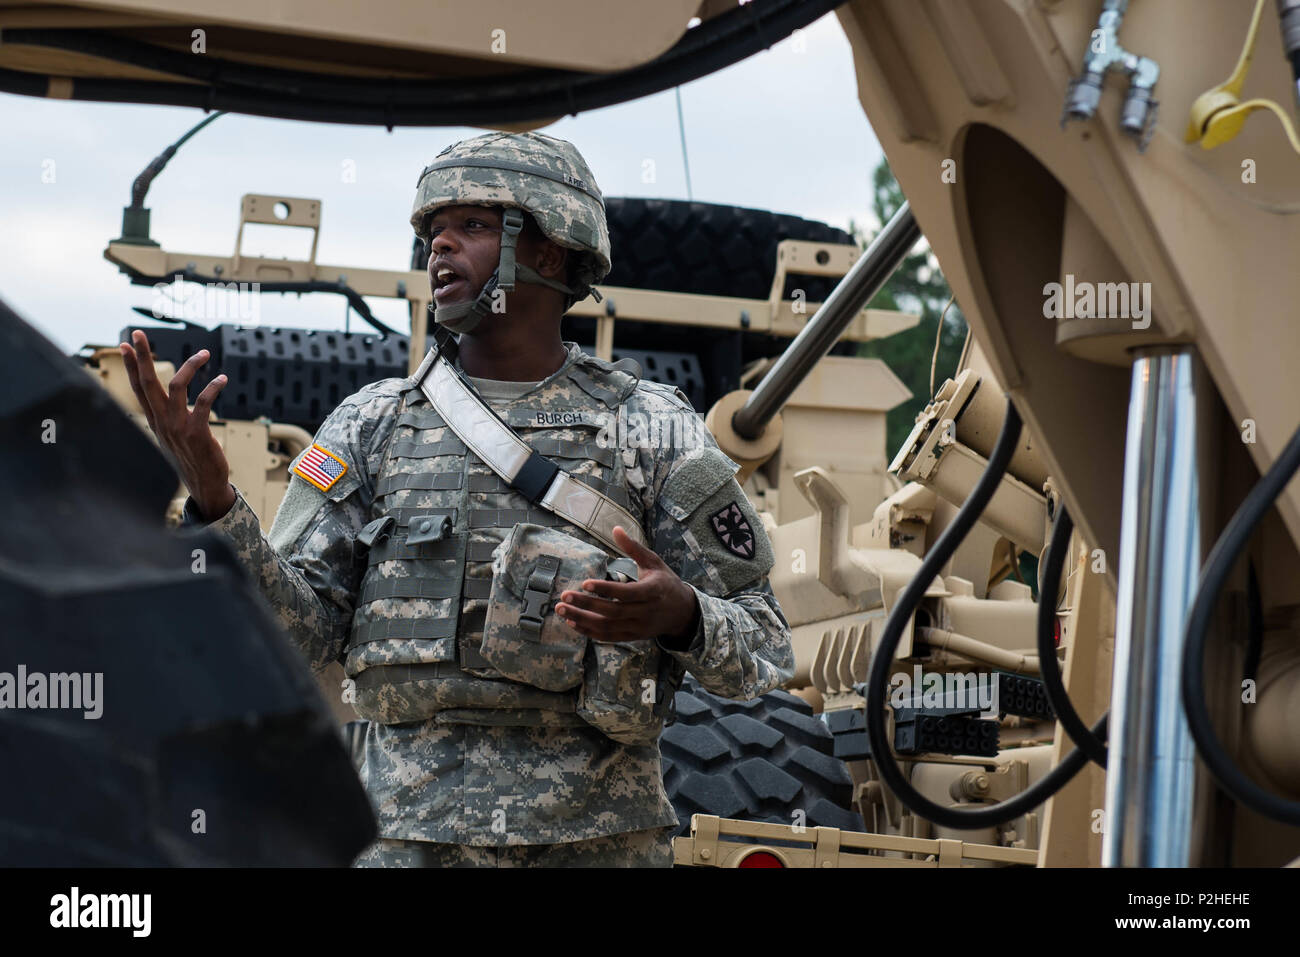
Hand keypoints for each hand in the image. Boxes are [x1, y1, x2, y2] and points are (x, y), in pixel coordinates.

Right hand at [119, 329, 234, 520]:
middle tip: (138, 334)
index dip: (131, 366)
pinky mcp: (197, 432)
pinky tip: (222, 379)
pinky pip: (202, 402)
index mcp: (155, 420)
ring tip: (204, 353)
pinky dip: (213, 387)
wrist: (204, 484)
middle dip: (141, 357)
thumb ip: (168, 416)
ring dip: (190, 366)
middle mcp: (162, 421)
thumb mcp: (173, 435)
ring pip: (176, 386)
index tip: (124, 345)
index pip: (138, 388)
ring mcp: (178, 427)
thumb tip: (168, 400)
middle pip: (147, 383)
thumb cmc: (191, 457)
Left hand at [555, 526, 698, 643]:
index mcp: (653, 591)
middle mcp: (646, 612)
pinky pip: (608, 637)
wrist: (682, 612)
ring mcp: (639, 627)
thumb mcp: (654, 562)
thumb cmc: (665, 582)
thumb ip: (633, 548)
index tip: (584, 583)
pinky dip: (589, 631)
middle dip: (586, 605)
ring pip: (608, 627)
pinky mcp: (633, 636)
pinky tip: (573, 622)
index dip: (605, 590)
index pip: (626, 593)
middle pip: (613, 612)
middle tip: (564, 597)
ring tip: (562, 610)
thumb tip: (616, 529)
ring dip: (583, 619)